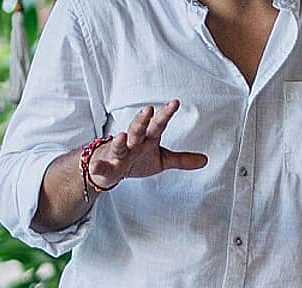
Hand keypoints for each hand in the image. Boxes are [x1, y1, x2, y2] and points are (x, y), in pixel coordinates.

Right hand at [88, 100, 207, 188]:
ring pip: (118, 146)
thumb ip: (181, 159)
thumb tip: (205, 160)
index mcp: (146, 139)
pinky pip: (102, 168)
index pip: (158, 125)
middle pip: (137, 130)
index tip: (175, 103)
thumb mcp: (161, 160)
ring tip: (122, 135)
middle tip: (148, 109)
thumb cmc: (136, 160)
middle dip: (142, 120)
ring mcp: (118, 154)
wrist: (110, 170)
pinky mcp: (107, 168)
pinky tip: (96, 168)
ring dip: (119, 141)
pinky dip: (98, 167)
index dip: (166, 114)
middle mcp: (132, 143)